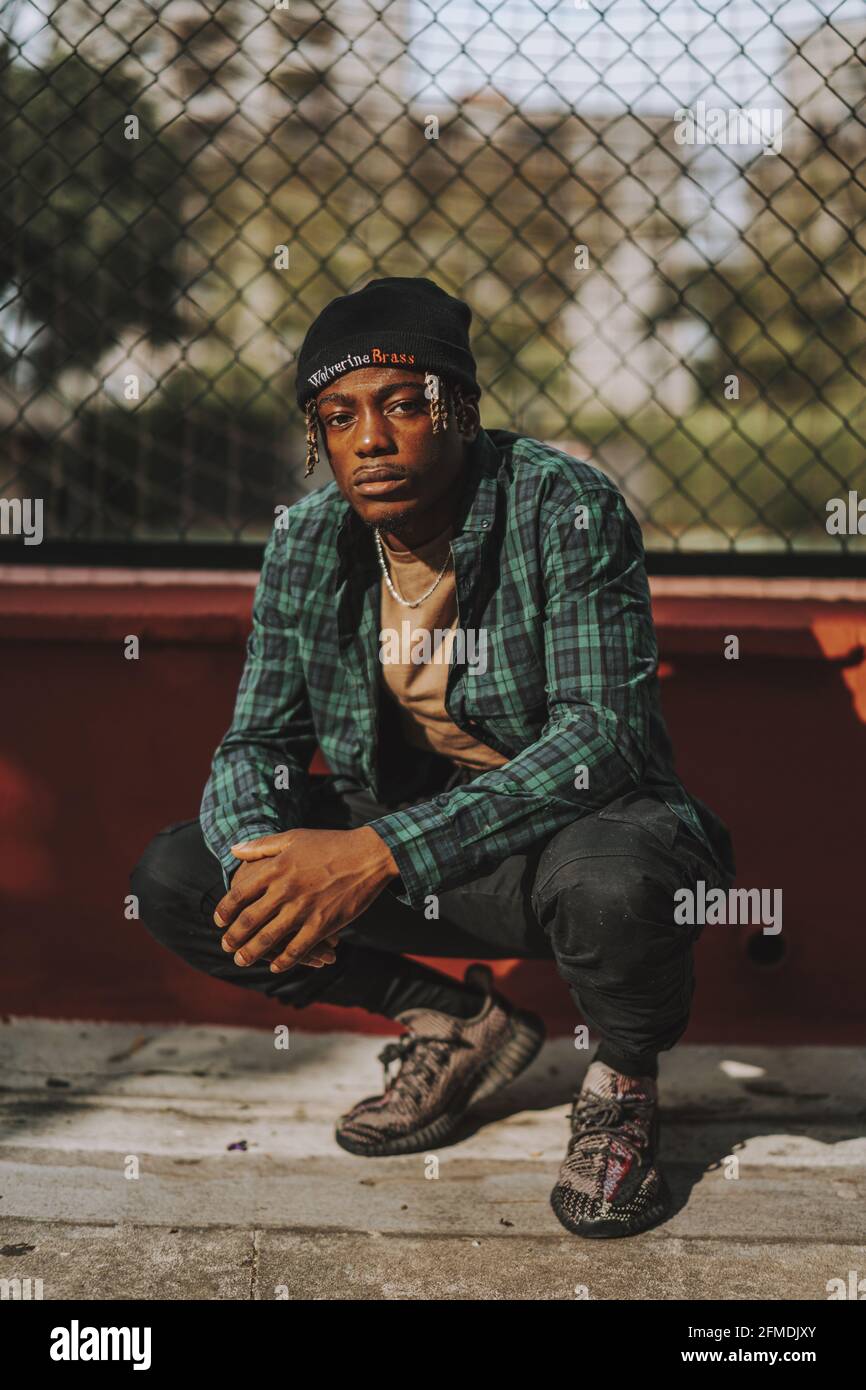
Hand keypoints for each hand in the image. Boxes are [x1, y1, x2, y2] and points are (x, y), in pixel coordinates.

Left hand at [213, 826, 398, 973]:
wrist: (368, 855)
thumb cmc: (330, 843)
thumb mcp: (294, 837)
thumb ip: (262, 846)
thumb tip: (233, 850)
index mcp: (276, 868)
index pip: (239, 894)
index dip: (225, 910)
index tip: (219, 921)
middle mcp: (285, 890)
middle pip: (249, 920)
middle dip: (234, 937)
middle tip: (226, 947)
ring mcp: (303, 909)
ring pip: (269, 938)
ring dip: (252, 953)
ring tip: (241, 961)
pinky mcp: (322, 924)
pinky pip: (297, 949)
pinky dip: (284, 961)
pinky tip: (276, 966)